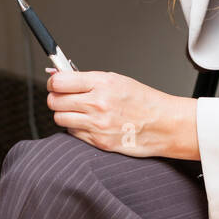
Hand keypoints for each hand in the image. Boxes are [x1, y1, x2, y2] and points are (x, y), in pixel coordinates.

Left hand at [45, 69, 199, 159]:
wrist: (164, 124)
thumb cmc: (144, 101)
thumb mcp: (117, 80)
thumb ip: (87, 79)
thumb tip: (60, 76)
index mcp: (102, 83)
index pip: (59, 82)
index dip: (53, 82)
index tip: (56, 83)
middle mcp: (97, 103)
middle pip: (54, 101)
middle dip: (56, 98)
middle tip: (65, 97)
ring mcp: (97, 124)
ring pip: (60, 118)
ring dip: (65, 115)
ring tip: (78, 111)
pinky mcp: (99, 142)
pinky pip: (73, 134)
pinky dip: (76, 129)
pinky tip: (90, 124)